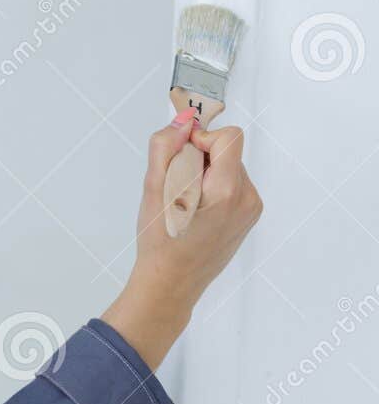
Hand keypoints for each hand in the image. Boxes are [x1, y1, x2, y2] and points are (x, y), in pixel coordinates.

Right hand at [101, 111, 262, 368]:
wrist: (170, 282)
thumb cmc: (159, 241)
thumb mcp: (153, 190)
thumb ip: (165, 148)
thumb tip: (183, 121)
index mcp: (227, 191)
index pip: (229, 137)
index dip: (201, 139)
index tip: (181, 158)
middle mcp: (247, 198)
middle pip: (227, 152)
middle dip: (200, 160)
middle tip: (176, 188)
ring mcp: (251, 209)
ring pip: (229, 168)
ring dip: (205, 175)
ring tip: (184, 203)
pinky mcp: (248, 216)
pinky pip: (232, 185)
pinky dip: (212, 189)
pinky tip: (195, 212)